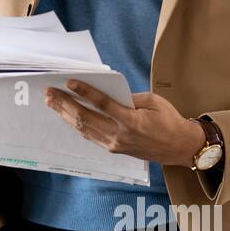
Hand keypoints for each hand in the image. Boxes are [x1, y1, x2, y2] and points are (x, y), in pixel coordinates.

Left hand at [44, 80, 205, 166]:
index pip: (103, 104)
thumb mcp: (152, 101)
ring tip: (51, 102)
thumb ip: (128, 97)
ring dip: (65, 114)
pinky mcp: (113, 149)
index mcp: (132, 121)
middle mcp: (120, 134)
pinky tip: (66, 115)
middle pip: (86, 117)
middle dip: (65, 103)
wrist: (179, 147)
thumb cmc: (168, 120)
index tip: (70, 81)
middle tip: (49, 92)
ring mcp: (114, 144)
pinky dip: (75, 124)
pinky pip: (89, 135)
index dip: (84, 92)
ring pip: (83, 128)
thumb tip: (105, 92)